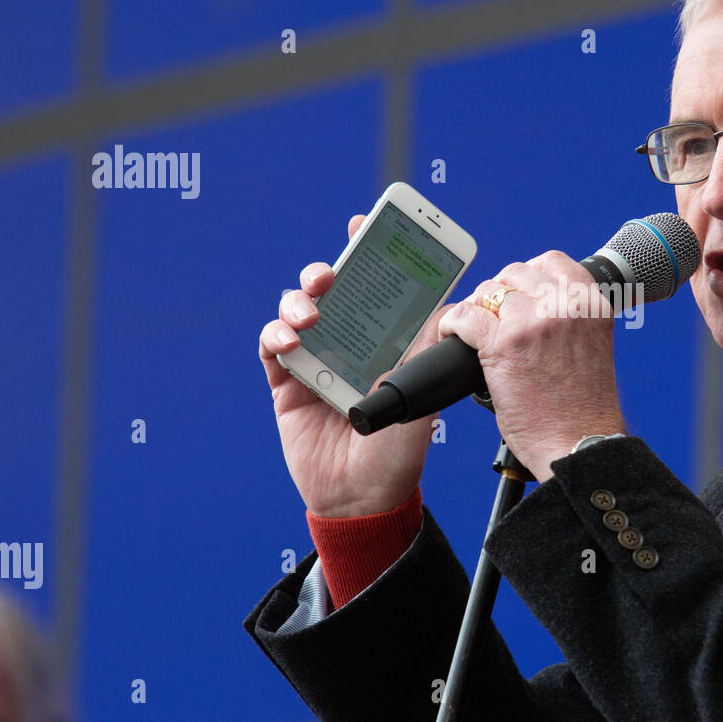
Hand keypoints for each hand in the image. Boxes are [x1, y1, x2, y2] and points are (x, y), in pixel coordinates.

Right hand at [258, 214, 449, 517]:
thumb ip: (427, 352)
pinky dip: (276, 335)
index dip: (370, 251)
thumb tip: (450, 305)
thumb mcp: (422, 397)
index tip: (366, 222)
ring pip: (297, 309)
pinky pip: (272, 346)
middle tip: (331, 273)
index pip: (376, 285)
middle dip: (327, 270)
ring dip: (298, 301)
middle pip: (331, 289)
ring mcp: (316, 359)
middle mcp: (349, 342)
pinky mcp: (287, 383)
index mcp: (385, 339)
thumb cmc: (399, 451)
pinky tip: (290, 343)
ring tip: (311, 315)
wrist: (364, 499)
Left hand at [439, 252, 626, 482]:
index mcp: (592, 304)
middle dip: (500, 293)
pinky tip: (455, 336)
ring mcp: (534, 321)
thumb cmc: (583, 411)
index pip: (551, 262)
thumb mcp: (591, 347)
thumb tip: (530, 305)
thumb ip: (569, 320)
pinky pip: (466, 315)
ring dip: (479, 308)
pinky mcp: (504, 344)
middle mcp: (566, 305)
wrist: (579, 446)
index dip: (527, 277)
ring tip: (477, 332)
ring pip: (489, 291)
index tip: (517, 295)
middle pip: (516, 273)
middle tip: (493, 320)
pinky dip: (454, 324)